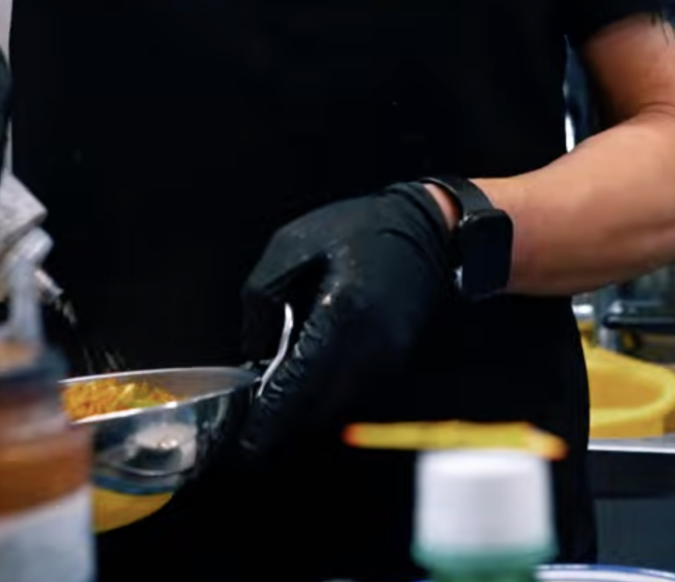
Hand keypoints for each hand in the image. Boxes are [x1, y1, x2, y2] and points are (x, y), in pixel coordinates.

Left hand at [239, 185, 455, 456]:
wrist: (428, 230)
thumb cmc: (358, 230)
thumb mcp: (293, 244)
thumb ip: (262, 294)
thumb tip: (253, 350)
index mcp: (340, 313)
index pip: (297, 383)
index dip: (269, 419)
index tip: (246, 444)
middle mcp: (368, 347)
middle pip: (317, 408)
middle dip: (282, 426)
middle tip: (251, 432)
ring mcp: (387, 359)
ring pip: (335, 406)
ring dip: (304, 413)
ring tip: (273, 408)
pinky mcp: (397, 361)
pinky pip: (353, 392)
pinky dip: (325, 397)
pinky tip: (306, 384)